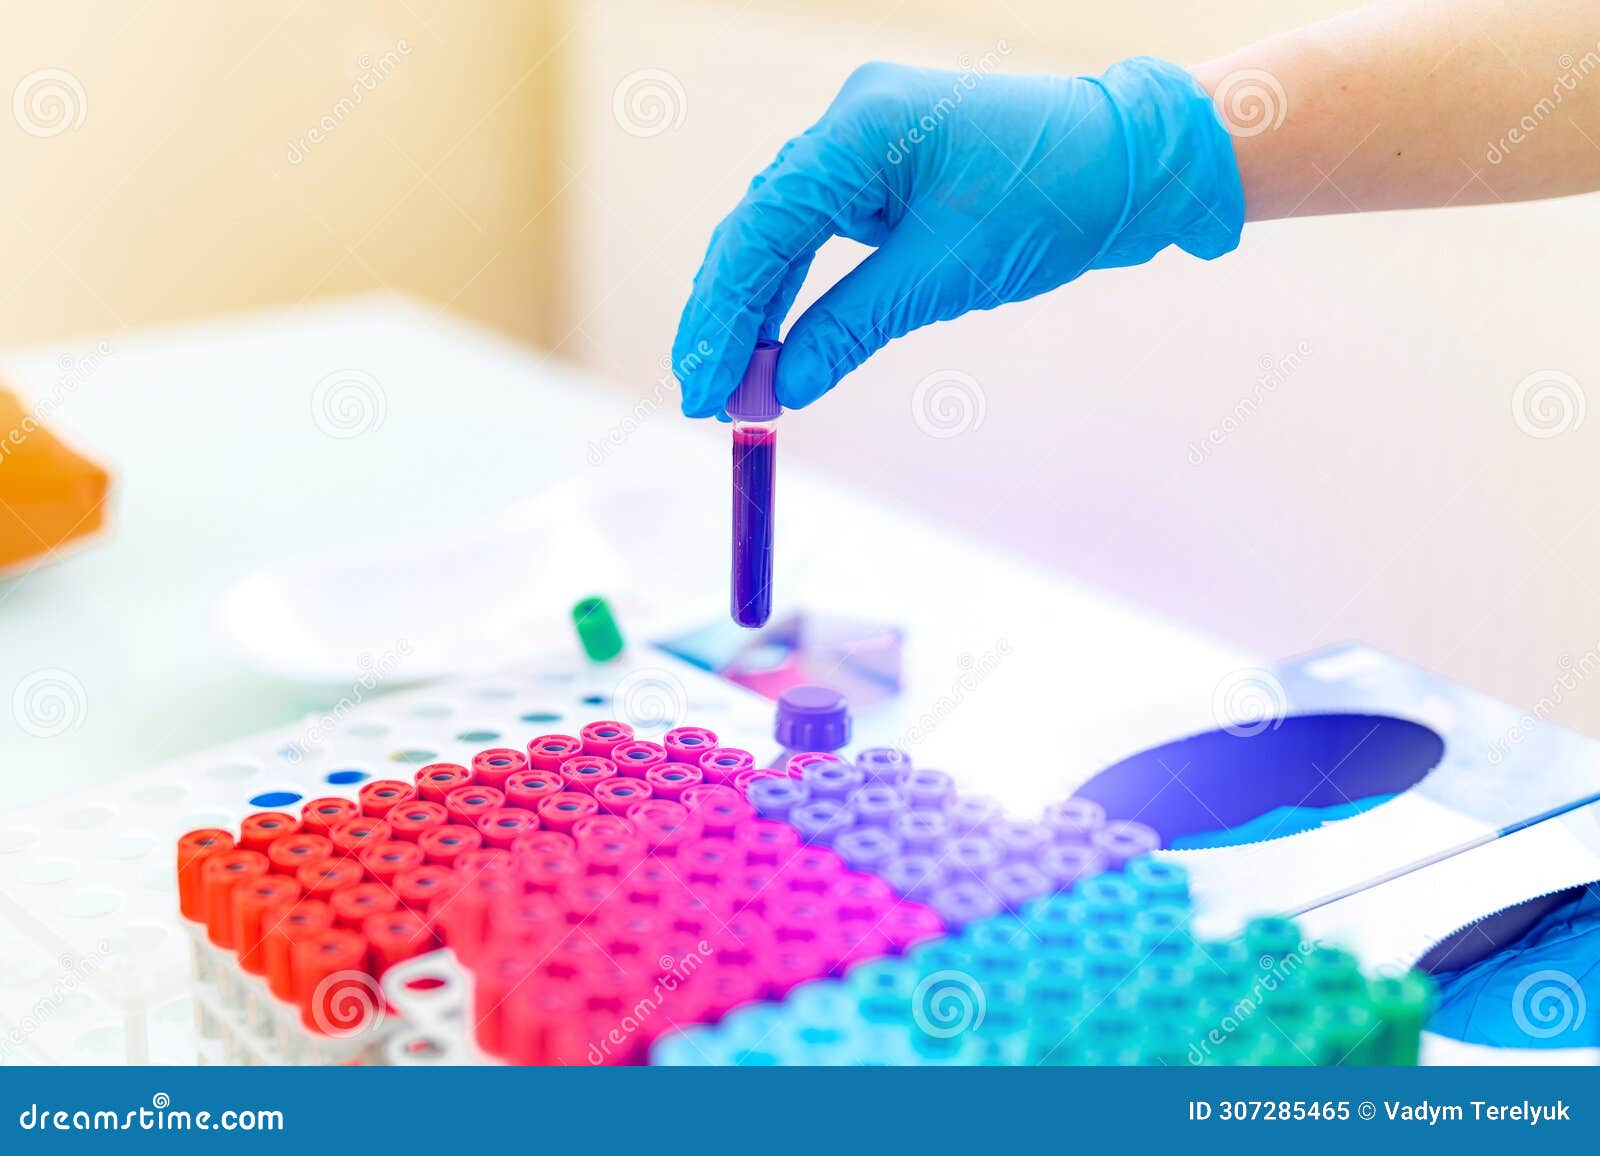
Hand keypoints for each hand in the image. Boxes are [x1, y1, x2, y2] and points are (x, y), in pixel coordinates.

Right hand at [672, 56, 1244, 417]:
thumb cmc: (1053, 201)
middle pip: (754, 229)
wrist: (1130, 162)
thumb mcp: (945, 277)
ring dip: (751, 310)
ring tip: (727, 384)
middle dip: (725, 318)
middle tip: (702, 397)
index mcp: (858, 129)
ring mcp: (861, 141)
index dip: (723, 317)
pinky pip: (814, 230)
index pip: (759, 230)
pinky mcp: (880, 167)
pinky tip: (771, 341)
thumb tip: (783, 389)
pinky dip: (791, 289)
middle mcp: (847, 124)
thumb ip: (850, 329)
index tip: (704, 388)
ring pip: (776, 233)